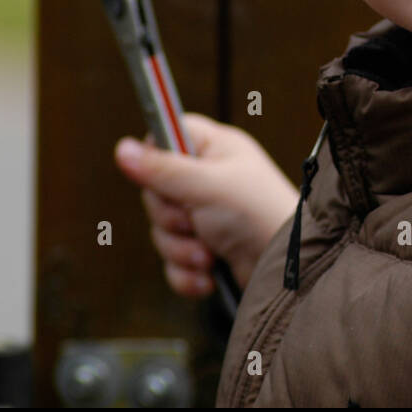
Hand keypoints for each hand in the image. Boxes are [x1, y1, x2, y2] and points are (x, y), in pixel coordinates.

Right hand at [114, 113, 299, 297]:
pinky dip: (186, 273)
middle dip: (171, 217)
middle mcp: (209, 179)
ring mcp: (208, 215)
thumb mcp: (207, 186)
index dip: (156, 157)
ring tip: (209, 254)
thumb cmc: (258, 215)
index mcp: (215, 149)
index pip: (166, 135)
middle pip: (156, 190)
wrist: (290, 270)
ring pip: (162, 229)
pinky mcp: (207, 250)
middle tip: (195, 222)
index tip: (163, 178)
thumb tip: (122, 149)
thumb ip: (163, 170)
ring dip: (181, 249)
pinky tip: (207, 276)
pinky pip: (173, 261)